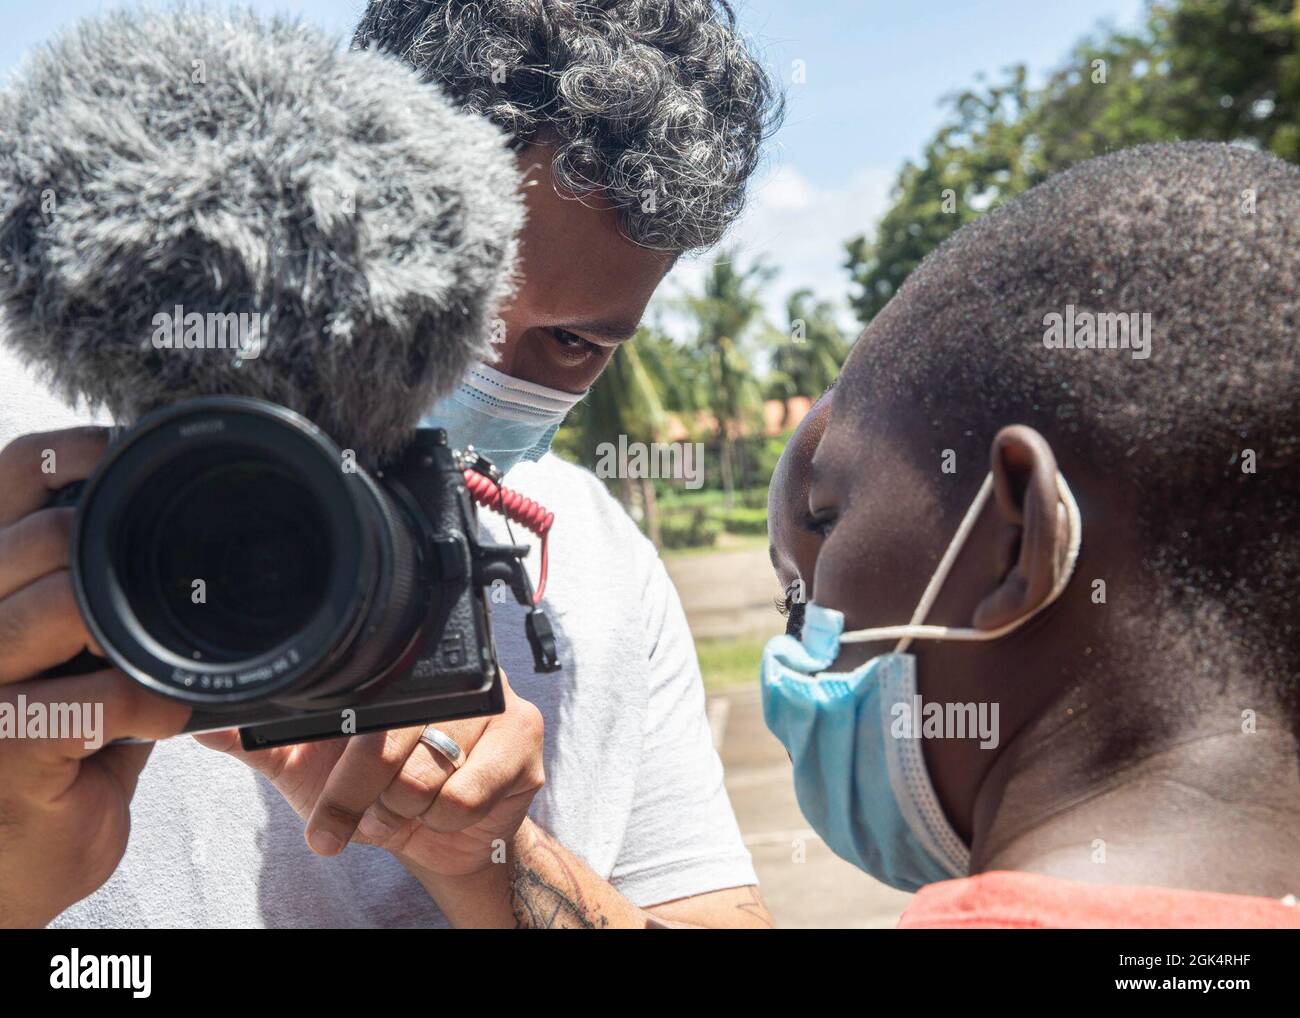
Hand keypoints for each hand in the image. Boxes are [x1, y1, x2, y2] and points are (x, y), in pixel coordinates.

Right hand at [0, 428, 190, 926]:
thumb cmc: (35, 768)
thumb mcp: (51, 671)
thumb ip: (86, 614)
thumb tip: (165, 559)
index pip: (9, 478)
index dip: (76, 453)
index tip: (137, 453)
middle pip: (39, 534)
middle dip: (113, 550)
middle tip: (159, 588)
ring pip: (58, 602)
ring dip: (130, 629)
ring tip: (157, 659)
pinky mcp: (0, 744)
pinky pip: (94, 698)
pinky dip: (148, 704)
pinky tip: (163, 719)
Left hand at [194, 669, 544, 876]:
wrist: (444, 839)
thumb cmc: (378, 791)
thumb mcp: (308, 766)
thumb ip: (259, 739)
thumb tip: (200, 720)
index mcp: (401, 667)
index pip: (362, 699)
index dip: (340, 763)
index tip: (324, 814)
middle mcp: (452, 674)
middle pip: (391, 740)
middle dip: (366, 799)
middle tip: (362, 818)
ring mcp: (497, 704)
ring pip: (427, 775)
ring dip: (408, 812)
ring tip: (409, 808)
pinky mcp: (525, 744)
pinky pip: (464, 796)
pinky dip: (444, 821)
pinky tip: (445, 813)